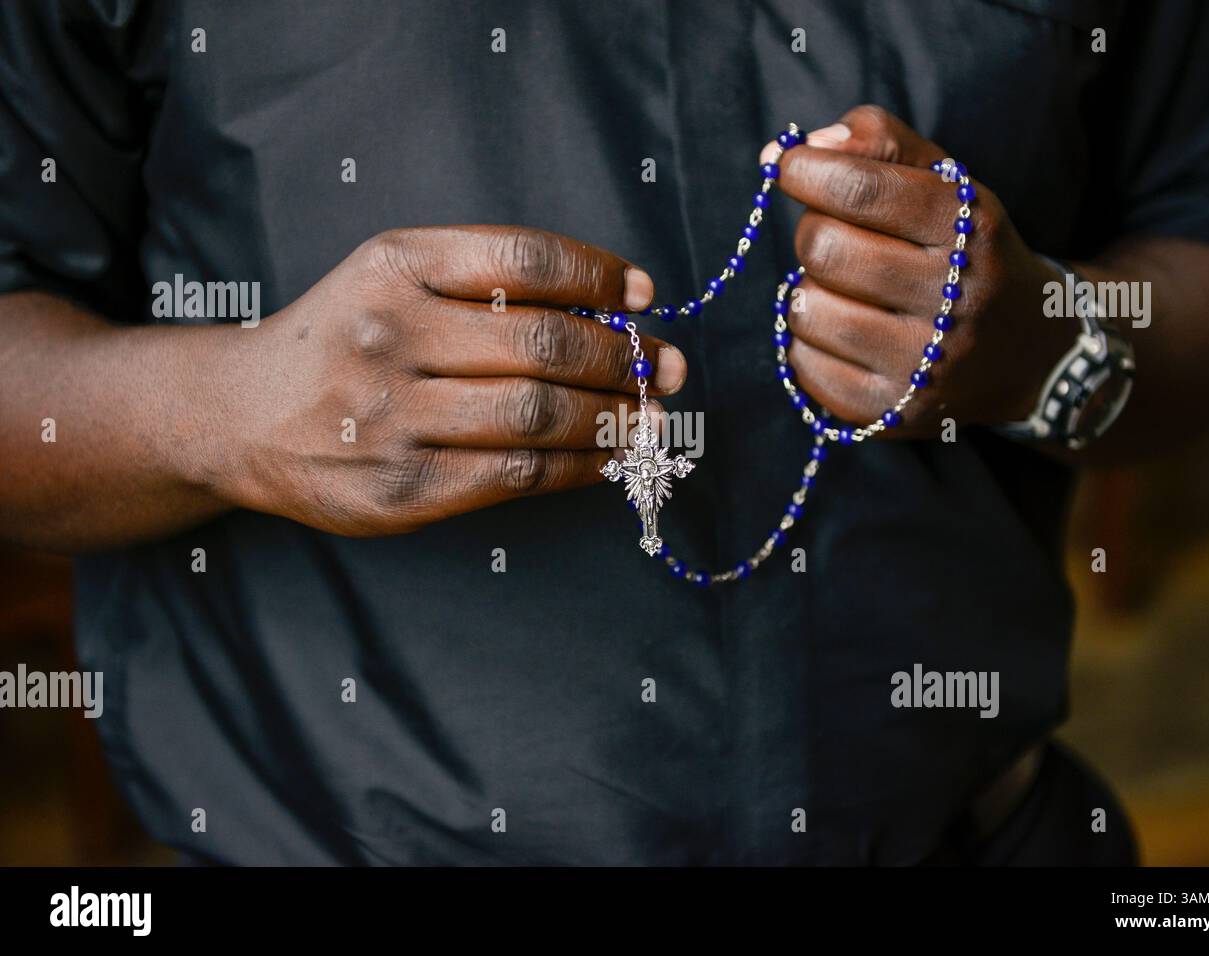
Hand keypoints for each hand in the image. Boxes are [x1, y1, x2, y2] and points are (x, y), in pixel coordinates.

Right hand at [213, 225, 683, 535]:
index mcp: (396, 266)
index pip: (524, 259)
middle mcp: (392, 335)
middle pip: (545, 345)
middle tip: (665, 366)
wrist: (242, 415)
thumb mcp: (393, 276)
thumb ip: (483, 281)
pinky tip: (607, 457)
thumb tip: (610, 309)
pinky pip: (519, 476)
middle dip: (625, 358)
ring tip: (650, 415)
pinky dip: (580, 467)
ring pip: (540, 416)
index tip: (641, 294)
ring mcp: (393, 419)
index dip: (599, 275)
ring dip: (614, 417)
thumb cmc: (344, 338)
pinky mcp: (403, 490)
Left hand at [763, 106, 1074, 435]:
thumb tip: (800, 148)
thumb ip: (882, 144)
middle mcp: (953, 299)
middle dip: (812, 232)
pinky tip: (843, 332)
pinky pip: (806, 366)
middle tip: (833, 237)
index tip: (785, 165)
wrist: (1032, 352)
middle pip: (825, 249)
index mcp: (970, 228)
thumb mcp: (949, 183)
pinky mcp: (894, 412)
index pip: (863, 188)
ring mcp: (924, 364)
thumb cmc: (969, 250)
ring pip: (809, 310)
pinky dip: (809, 342)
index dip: (806, 170)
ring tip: (844, 291)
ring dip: (809, 292)